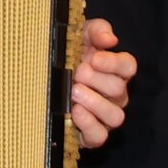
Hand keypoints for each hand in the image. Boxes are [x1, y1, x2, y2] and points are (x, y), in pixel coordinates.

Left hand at [71, 18, 135, 147]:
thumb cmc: (67, 58)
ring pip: (115, 116)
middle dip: (97, 80)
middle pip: (119, 90)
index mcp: (115, 71)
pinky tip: (74, 111)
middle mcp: (115, 96)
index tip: (94, 59)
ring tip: (74, 92)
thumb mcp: (79, 36)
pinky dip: (89, 125)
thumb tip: (110, 39)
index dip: (114, 63)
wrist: (39, 84)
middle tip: (77, 73)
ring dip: (95, 103)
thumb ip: (96, 31)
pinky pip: (100, 136)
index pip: (128, 67)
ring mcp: (105, 117)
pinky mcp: (91, 136)